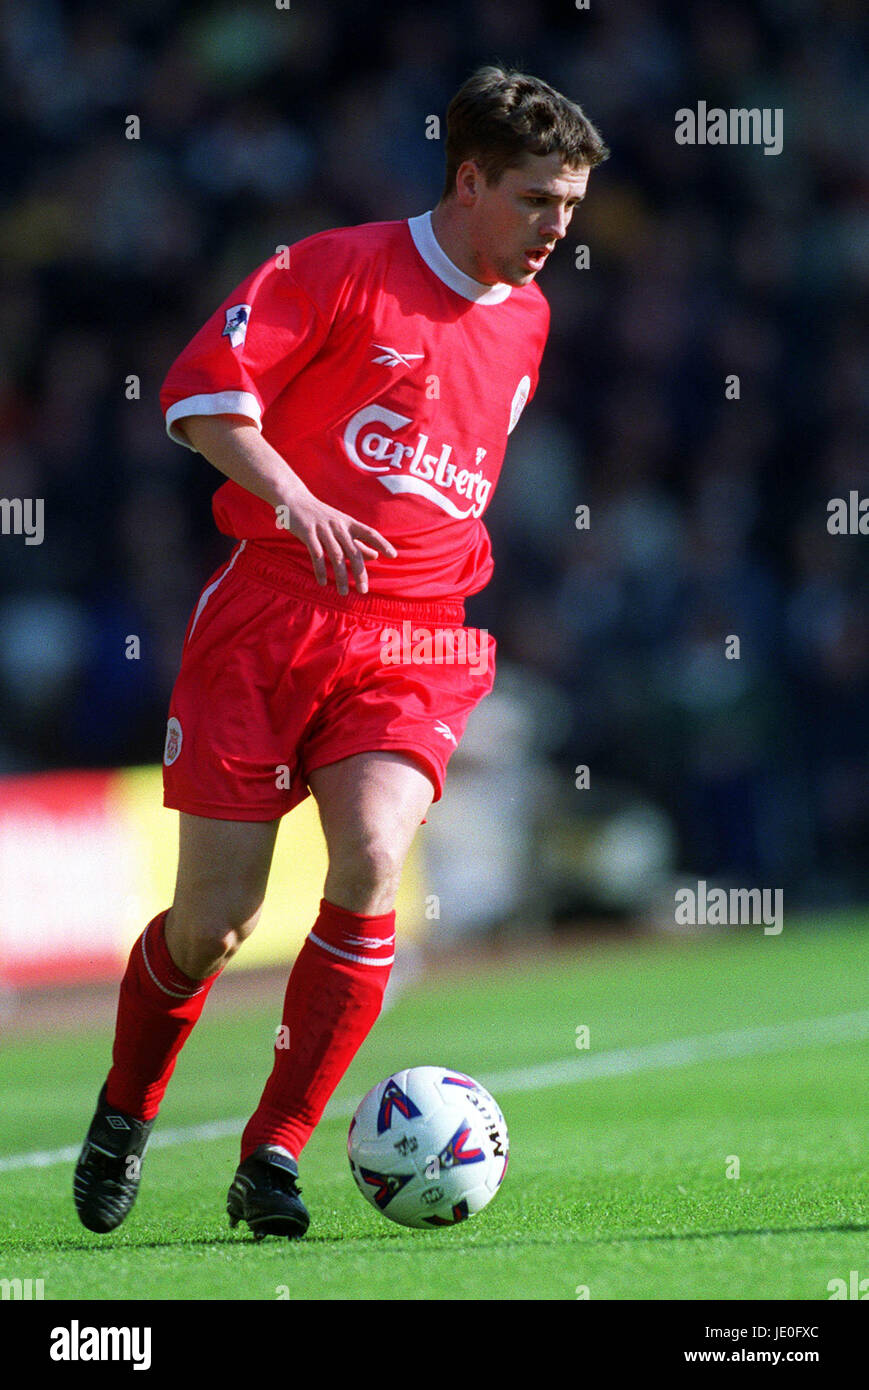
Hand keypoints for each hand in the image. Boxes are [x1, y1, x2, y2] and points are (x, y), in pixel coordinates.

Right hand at [280, 495, 396, 595]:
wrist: (295, 499)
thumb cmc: (321, 516)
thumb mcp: (342, 526)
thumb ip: (358, 542)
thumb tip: (376, 555)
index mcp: (349, 523)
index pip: (370, 532)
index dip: (382, 543)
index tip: (393, 555)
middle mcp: (339, 526)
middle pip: (353, 551)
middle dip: (359, 572)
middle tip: (363, 590)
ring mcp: (323, 529)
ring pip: (336, 556)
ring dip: (340, 576)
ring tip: (343, 592)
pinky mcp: (307, 533)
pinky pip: (316, 554)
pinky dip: (320, 569)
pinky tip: (322, 582)